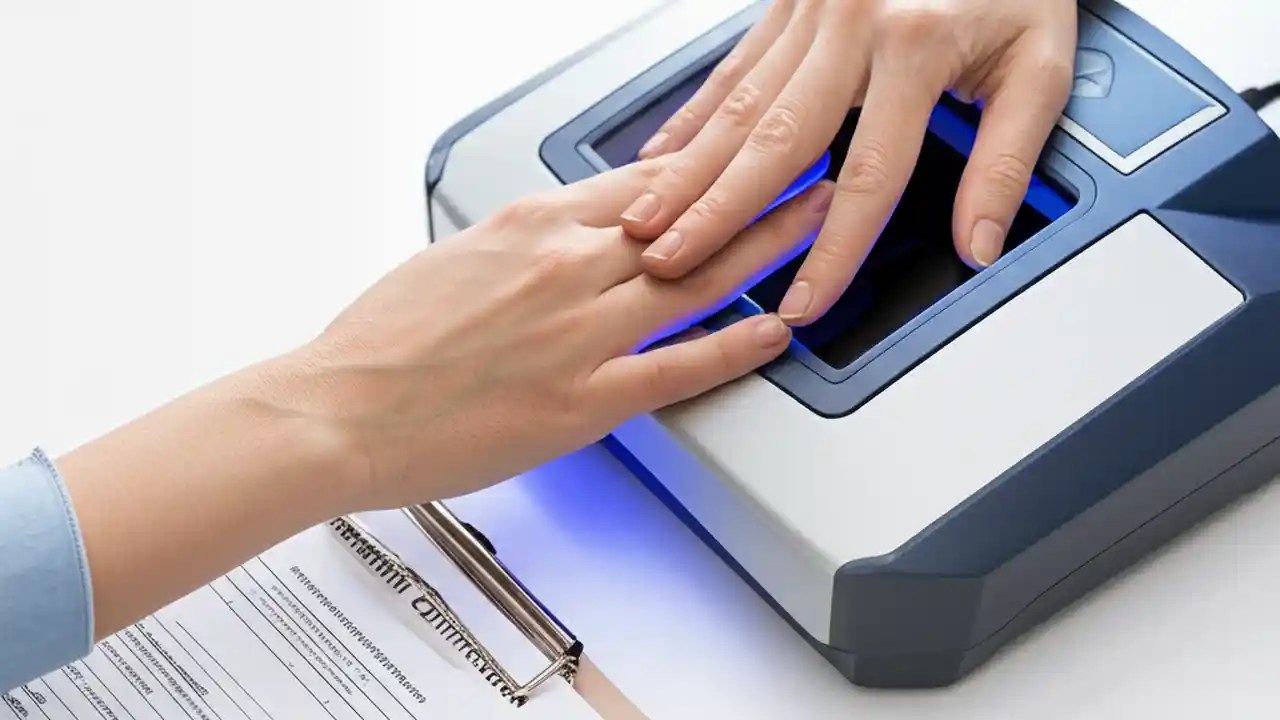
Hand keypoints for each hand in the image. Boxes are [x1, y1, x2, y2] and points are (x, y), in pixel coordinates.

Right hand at [297, 162, 832, 508]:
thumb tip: (561, 243)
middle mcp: (563, 266)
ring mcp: (579, 332)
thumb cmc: (380, 343)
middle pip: (686, 219)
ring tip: (815, 231)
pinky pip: (677, 368)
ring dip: (766, 250)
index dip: (705, 167)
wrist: (338, 409)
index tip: (740, 155)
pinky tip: (774, 334)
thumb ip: (522, 248)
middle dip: (757, 192)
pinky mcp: (583, 400)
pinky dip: (734, 348)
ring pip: (695, 281)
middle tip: (809, 172)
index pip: (640, 183)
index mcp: (528, 225)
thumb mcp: (453, 259)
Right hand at [620, 0, 1076, 324]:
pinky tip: (661, 156)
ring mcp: (812, 8)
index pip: (869, 174)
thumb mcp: (1042, 64)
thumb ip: (1006, 159)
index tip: (803, 301)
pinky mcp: (788, 0)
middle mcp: (853, 23)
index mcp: (917, 45)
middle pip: (775, 142)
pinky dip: (693, 117)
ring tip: (645, 220)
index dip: (832, 250)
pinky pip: (732, 67)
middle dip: (717, 212)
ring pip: (738, 106)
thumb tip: (979, 243)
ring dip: (688, 170)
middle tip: (671, 262)